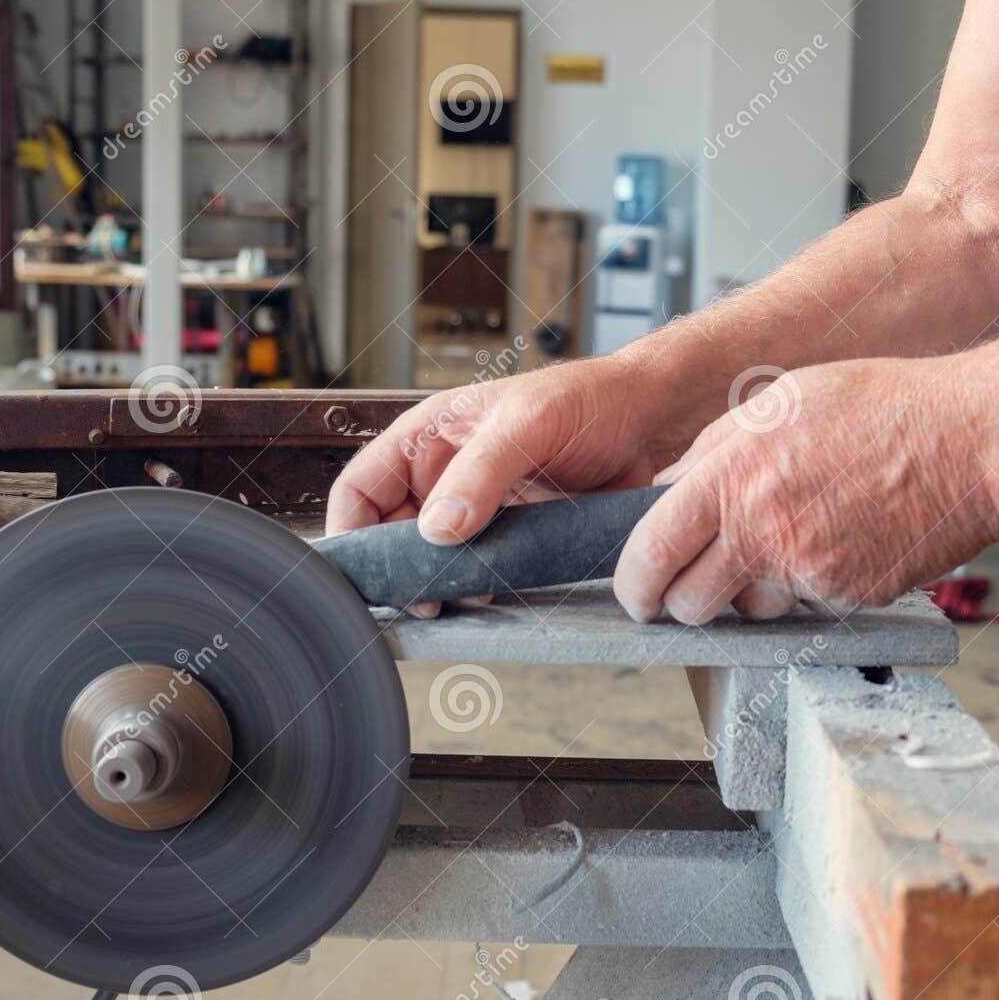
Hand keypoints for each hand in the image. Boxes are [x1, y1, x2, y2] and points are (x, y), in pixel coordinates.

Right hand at [327, 353, 679, 613]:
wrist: (646, 419)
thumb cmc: (587, 400)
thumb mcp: (528, 425)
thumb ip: (481, 473)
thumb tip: (438, 528)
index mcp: (428, 436)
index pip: (359, 488)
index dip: (352, 532)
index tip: (366, 573)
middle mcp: (443, 473)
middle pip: (390, 533)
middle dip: (397, 569)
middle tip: (420, 598)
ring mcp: (475, 506)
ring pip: (431, 556)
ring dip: (435, 582)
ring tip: (451, 599)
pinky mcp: (509, 532)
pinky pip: (475, 567)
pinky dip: (472, 586)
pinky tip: (484, 594)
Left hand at [612, 359, 998, 623]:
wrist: (970, 442)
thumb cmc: (882, 409)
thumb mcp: (775, 403)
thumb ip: (711, 451)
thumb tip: (668, 491)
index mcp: (733, 476)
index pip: (651, 553)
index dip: (635, 583)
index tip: (638, 590)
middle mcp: (764, 530)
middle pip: (690, 603)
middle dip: (686, 599)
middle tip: (699, 580)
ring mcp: (808, 571)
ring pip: (748, 611)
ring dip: (751, 592)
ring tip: (790, 539)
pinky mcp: (846, 596)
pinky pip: (803, 605)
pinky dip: (808, 584)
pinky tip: (836, 539)